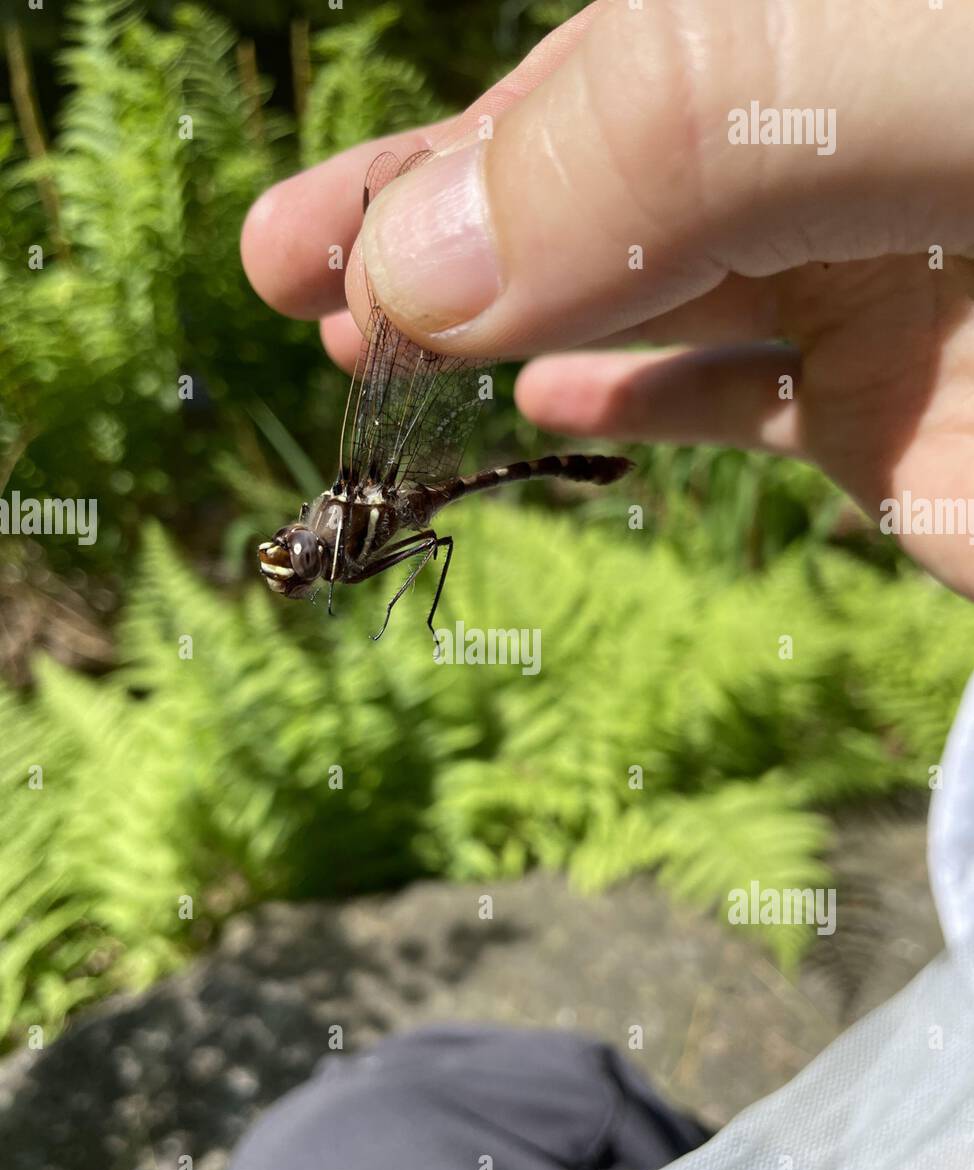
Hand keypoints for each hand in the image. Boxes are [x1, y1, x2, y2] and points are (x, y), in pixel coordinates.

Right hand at [242, 0, 973, 595]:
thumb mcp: (837, 79)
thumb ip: (635, 156)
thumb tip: (406, 277)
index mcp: (777, 40)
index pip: (563, 105)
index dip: (418, 179)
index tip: (295, 254)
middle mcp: (805, 156)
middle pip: (577, 201)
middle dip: (429, 252)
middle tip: (306, 305)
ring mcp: (855, 286)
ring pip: (642, 302)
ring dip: (503, 329)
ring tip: (386, 362)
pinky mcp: (891, 420)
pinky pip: (739, 401)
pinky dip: (638, 407)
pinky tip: (547, 410)